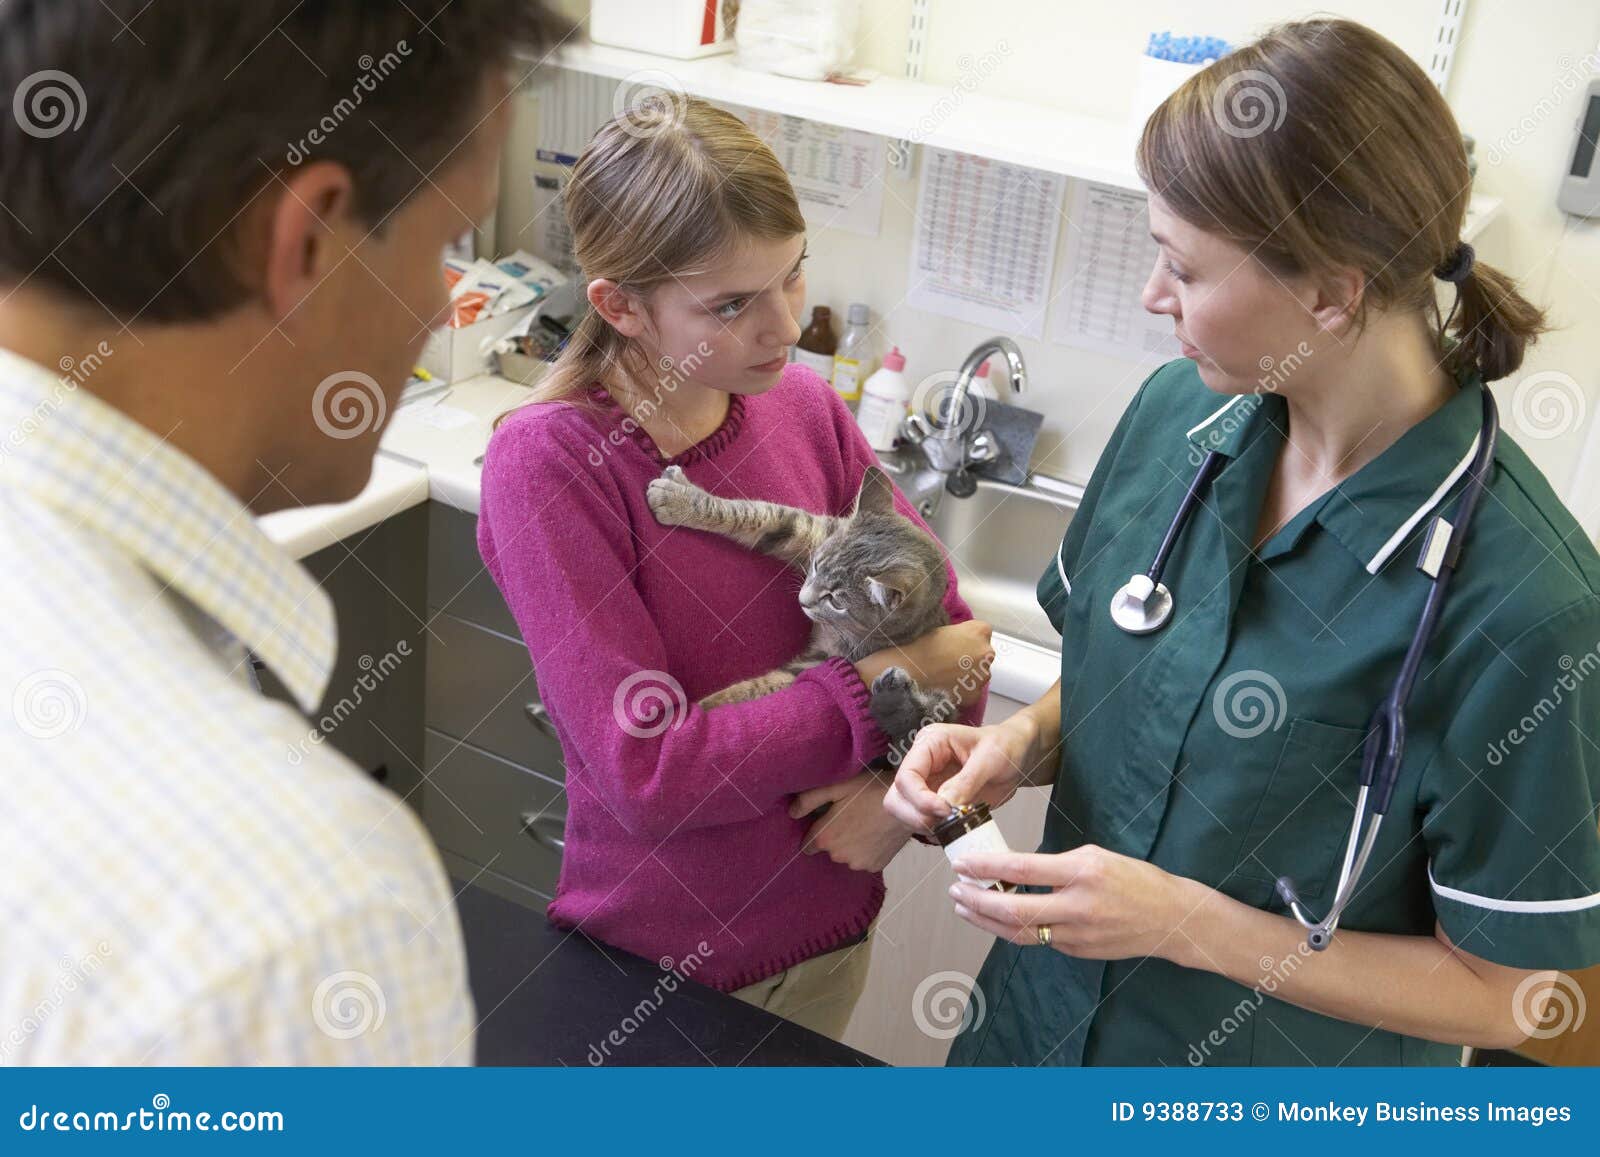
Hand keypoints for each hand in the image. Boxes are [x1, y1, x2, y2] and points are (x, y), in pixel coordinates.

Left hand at [790, 773, 910, 871]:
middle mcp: (838, 856)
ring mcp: (858, 863)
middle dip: (834, 835)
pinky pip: (863, 859)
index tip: (825, 820)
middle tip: (848, 816)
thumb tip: (791, 813)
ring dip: (850, 843)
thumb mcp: (837, 786)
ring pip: (846, 855)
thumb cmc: (870, 790)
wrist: (908, 804)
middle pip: (828, 849)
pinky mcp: (875, 866)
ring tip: (863, 823)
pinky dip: (866, 849)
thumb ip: (809, 800)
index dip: (815, 831)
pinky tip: (874, 833)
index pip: (807, 845)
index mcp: (825, 838)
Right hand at [858, 620, 992, 705]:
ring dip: (965, 674)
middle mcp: (986, 653)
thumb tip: (957, 640)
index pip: (981, 631)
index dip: (965, 638)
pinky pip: (970, 691)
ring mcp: (982, 677)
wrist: (903, 674)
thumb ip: (956, 633)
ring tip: (941, 676)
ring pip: (977, 674)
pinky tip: (942, 688)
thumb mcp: (938, 628)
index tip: (952, 643)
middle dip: (968, 657)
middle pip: (982, 654)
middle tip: (945, 661)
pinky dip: (960, 691)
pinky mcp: (974, 697)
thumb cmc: (915, 646)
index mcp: (978, 631)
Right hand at [883, 714, 1037, 831]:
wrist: (1017, 756)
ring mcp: (925, 784)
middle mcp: (921, 764)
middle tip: (944, 823)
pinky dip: (933, 831)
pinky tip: (954, 828)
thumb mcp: (990, 758)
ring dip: (922, 825)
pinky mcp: (933, 802)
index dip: (920, 798)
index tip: (945, 810)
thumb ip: (966, 781)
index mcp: (930, 744)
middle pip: (896, 797)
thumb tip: (945, 806)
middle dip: (916, 815)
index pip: (906, 775)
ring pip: (902, 812)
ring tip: (951, 826)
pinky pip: (921, 822)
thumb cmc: (1005, 746)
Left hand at [947, 843, 1199, 961]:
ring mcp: (1078, 935)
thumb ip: (1056, 864)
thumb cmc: (1133, 879)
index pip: (1023, 870)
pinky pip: (1040, 940)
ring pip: (1020, 932)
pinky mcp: (1078, 952)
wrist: (1171, 918)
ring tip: (965, 907)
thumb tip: (1013, 869)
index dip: (987, 869)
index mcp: (1082, 872)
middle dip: (976, 901)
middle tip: (955, 890)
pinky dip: (1015, 929)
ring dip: (986, 921)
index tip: (963, 865)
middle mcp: (1078, 906)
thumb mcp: (1095, 856)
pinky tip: (999, 919)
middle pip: (1013, 910)